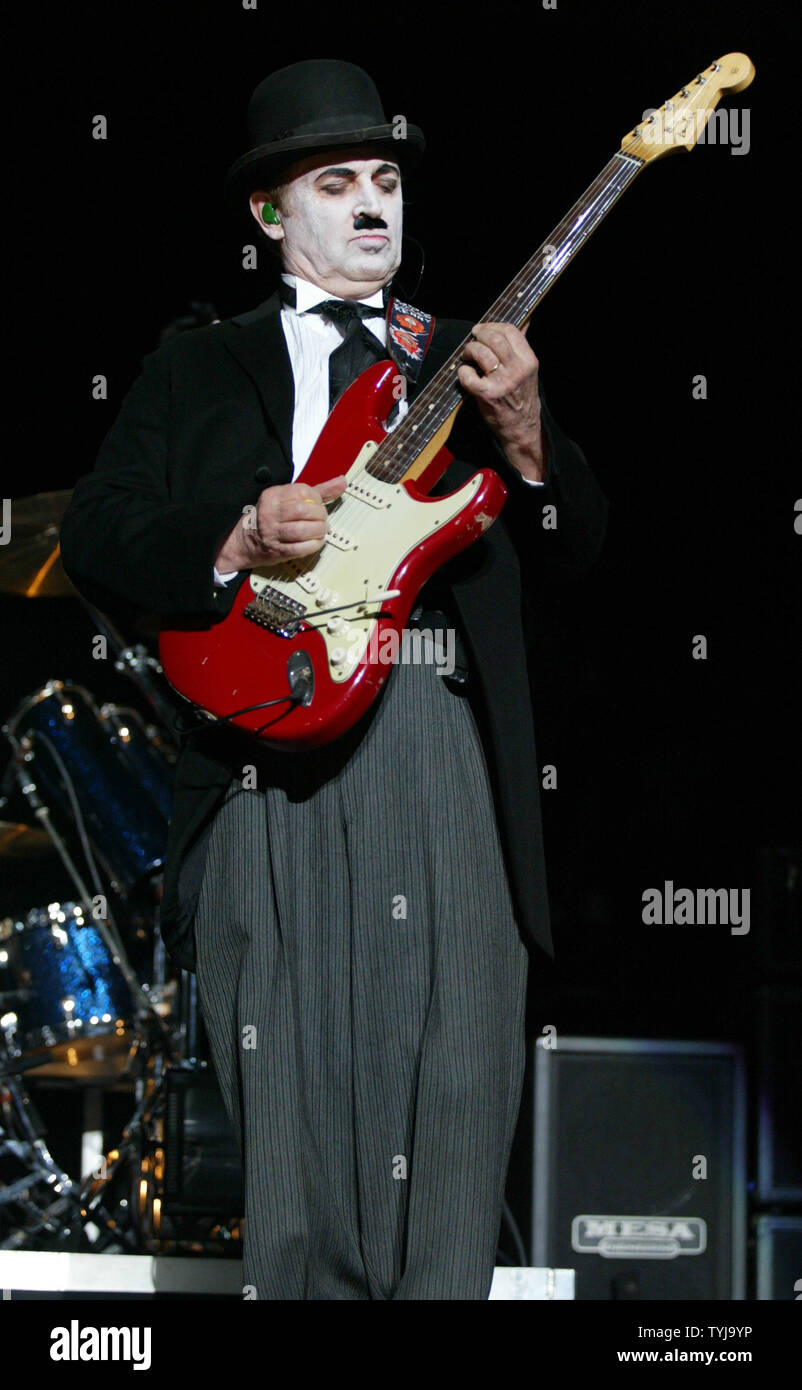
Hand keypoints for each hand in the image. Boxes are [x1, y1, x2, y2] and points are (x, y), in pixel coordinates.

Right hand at [215, 475, 347, 571]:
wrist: (247, 541)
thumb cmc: (274, 517)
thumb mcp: (291, 499)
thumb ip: (319, 491)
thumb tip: (342, 482)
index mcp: (272, 495)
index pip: (302, 491)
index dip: (316, 499)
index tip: (318, 505)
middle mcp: (269, 513)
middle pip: (303, 511)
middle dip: (320, 516)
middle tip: (323, 520)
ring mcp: (271, 533)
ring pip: (302, 530)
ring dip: (318, 531)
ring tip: (321, 531)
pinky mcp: (276, 550)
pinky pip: (300, 548)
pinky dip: (313, 545)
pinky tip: (315, 542)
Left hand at [457, 322, 546, 481]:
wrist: (522, 427)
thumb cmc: (521, 397)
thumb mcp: (527, 370)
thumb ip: (522, 347)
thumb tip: (525, 321)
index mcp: (529, 360)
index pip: (511, 330)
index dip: (493, 326)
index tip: (484, 330)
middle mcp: (518, 370)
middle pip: (494, 338)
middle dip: (479, 335)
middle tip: (473, 340)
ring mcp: (502, 382)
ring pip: (481, 352)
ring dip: (469, 350)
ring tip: (468, 356)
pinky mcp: (488, 395)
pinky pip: (468, 375)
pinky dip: (463, 372)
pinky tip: (466, 375)